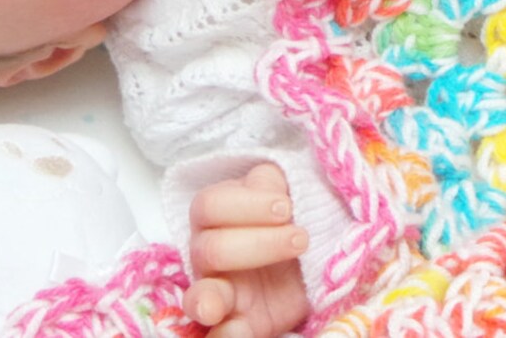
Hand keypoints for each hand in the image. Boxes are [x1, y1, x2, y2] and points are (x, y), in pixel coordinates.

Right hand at [184, 164, 310, 337]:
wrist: (305, 264)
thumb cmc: (285, 221)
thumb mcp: (283, 194)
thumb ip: (271, 184)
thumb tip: (270, 185)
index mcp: (216, 218)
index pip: (210, 206)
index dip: (246, 204)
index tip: (286, 206)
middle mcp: (209, 256)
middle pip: (210, 249)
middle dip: (259, 243)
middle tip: (301, 239)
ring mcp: (220, 293)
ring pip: (199, 296)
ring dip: (210, 299)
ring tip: (217, 308)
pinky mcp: (237, 324)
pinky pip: (219, 334)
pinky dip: (224, 336)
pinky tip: (235, 331)